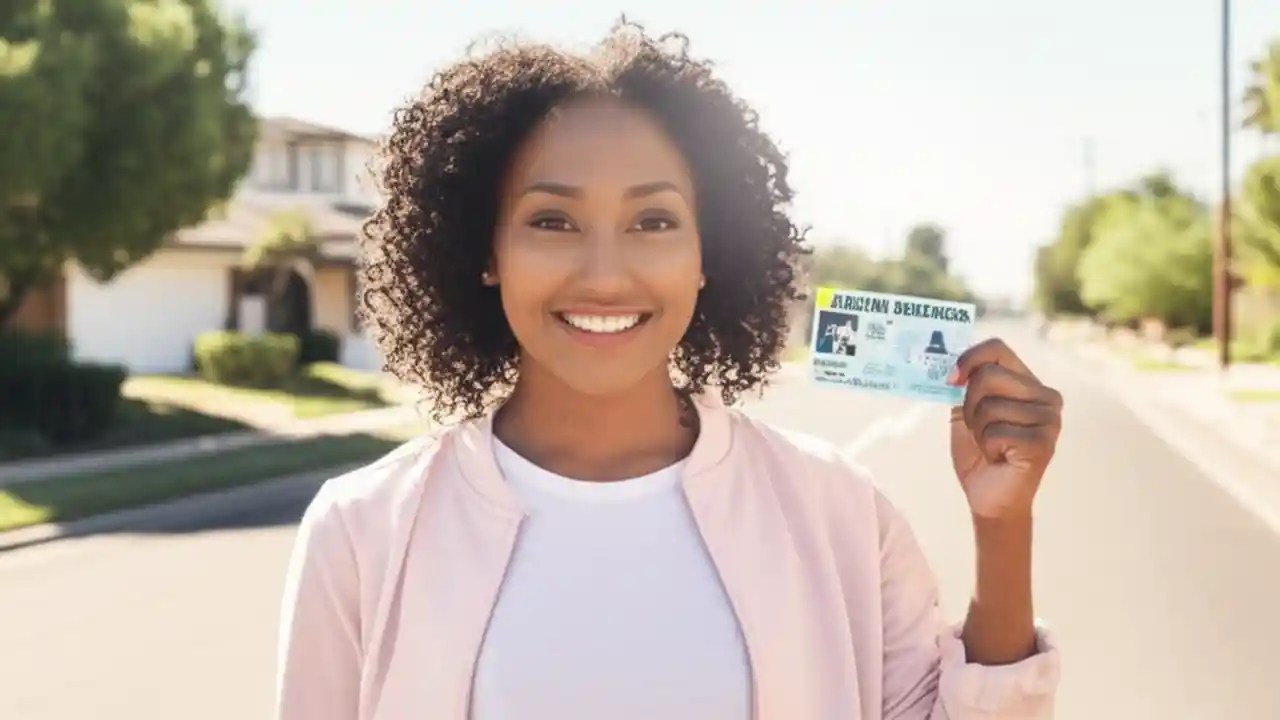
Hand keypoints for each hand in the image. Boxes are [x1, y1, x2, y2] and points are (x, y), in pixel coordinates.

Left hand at [947, 338, 1062, 520]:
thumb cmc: (979, 453)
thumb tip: (949, 363)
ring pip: (988, 407)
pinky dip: (987, 448)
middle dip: (969, 405)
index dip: (969, 359)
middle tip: (978, 429)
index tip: (951, 379)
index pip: (997, 348)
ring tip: (992, 447)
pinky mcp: (1043, 444)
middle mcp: (1046, 397)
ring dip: (978, 431)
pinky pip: (995, 433)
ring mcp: (1050, 420)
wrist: (989, 497)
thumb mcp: (966, 411)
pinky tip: (1001, 459)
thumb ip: (963, 385)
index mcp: (1028, 382)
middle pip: (988, 376)